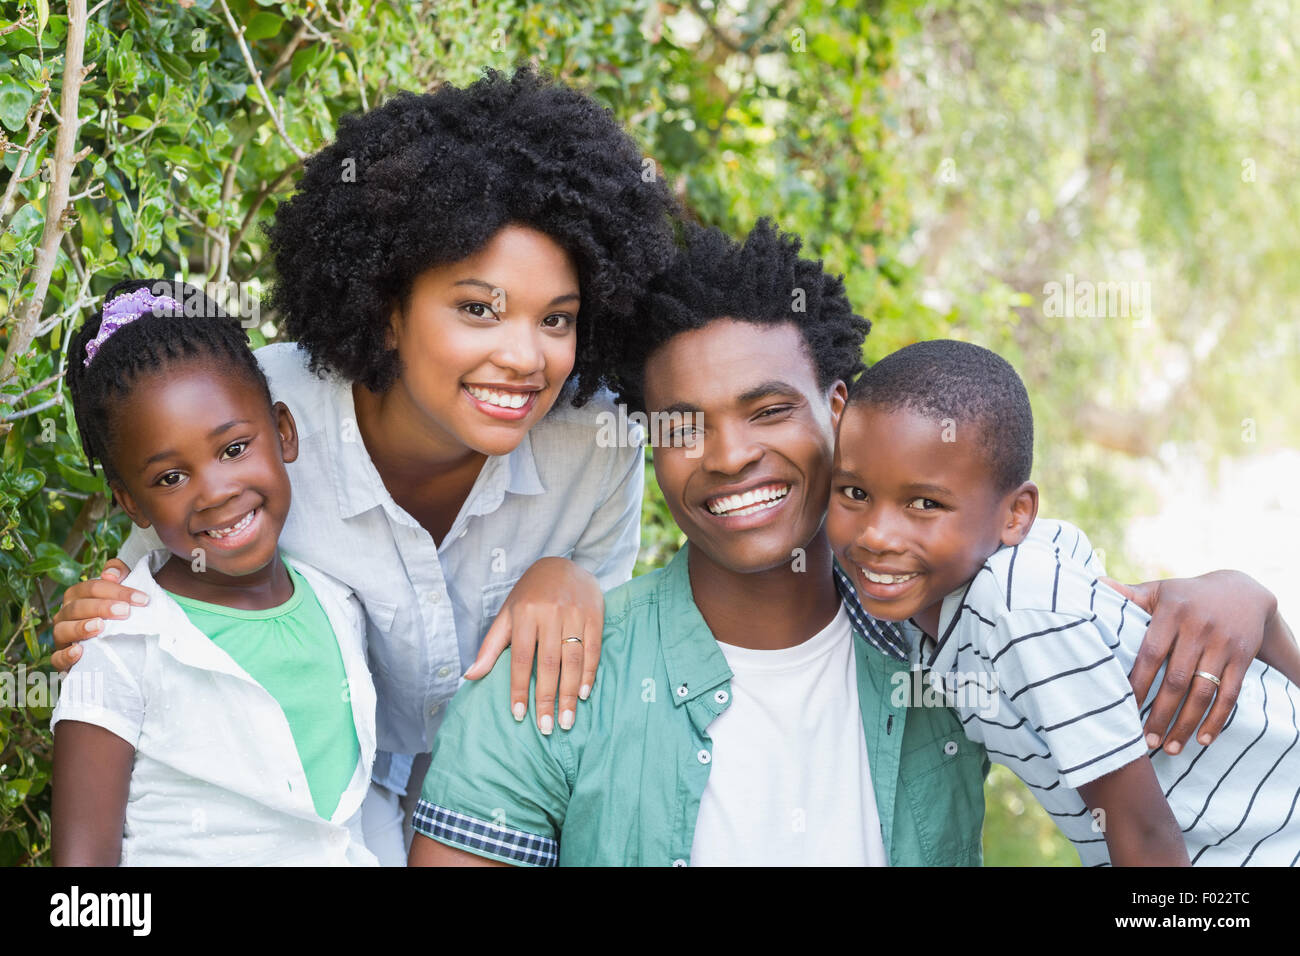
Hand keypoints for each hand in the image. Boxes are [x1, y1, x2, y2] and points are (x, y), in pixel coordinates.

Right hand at [50, 558, 145, 671]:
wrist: (117, 646)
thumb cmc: (119, 614)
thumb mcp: (124, 592)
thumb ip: (120, 573)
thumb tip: (110, 573)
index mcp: (78, 596)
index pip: (92, 587)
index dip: (117, 590)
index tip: (142, 599)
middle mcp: (66, 614)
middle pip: (78, 606)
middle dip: (102, 607)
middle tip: (125, 612)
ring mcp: (62, 636)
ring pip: (62, 629)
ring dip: (81, 627)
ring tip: (100, 626)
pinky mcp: (62, 659)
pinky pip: (57, 658)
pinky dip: (65, 655)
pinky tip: (79, 651)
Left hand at [463, 557, 603, 734]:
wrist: (563, 564)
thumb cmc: (530, 596)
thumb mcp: (507, 615)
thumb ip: (490, 647)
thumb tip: (470, 676)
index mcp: (524, 614)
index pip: (520, 658)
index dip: (520, 688)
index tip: (520, 716)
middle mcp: (550, 613)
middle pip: (549, 663)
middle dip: (547, 698)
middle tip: (547, 728)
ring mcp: (575, 613)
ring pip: (573, 659)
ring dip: (570, 693)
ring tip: (567, 719)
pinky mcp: (595, 614)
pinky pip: (593, 649)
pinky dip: (589, 674)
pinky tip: (584, 694)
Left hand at [1107, 570, 1276, 754]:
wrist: (1243, 591)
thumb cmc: (1186, 596)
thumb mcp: (1158, 591)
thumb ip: (1127, 595)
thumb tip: (1092, 583)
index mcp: (1172, 613)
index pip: (1150, 654)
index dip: (1137, 684)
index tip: (1121, 709)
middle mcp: (1198, 628)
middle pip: (1177, 680)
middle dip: (1160, 714)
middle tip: (1145, 740)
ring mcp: (1223, 644)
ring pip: (1203, 692)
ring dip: (1186, 724)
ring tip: (1169, 748)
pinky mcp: (1243, 658)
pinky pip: (1230, 694)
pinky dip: (1217, 720)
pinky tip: (1203, 740)